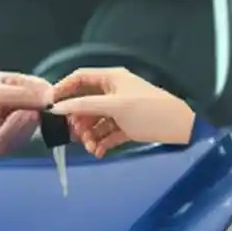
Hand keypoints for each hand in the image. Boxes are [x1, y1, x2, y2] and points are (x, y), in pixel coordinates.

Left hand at [0, 72, 52, 164]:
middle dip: (32, 112)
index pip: (42, 86)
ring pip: (36, 124)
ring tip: (1, 125)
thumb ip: (22, 94)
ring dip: (19, 126)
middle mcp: (21, 102)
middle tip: (19, 114)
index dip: (47, 95)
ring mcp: (20, 121)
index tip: (46, 102)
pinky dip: (13, 136)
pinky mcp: (17, 139)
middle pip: (43, 107)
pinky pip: (26, 138)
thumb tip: (48, 97)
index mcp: (15, 84)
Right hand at [49, 67, 194, 157]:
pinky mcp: (128, 127)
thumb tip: (58, 107)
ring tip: (91, 147)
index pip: (80, 78)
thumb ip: (85, 106)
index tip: (51, 105)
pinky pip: (108, 134)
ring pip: (96, 121)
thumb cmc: (149, 110)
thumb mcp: (114, 107)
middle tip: (75, 135)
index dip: (64, 89)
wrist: (180, 128)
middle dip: (79, 121)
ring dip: (90, 135)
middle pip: (86, 103)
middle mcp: (114, 92)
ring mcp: (121, 110)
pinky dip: (102, 142)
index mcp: (111, 78)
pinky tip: (99, 152)